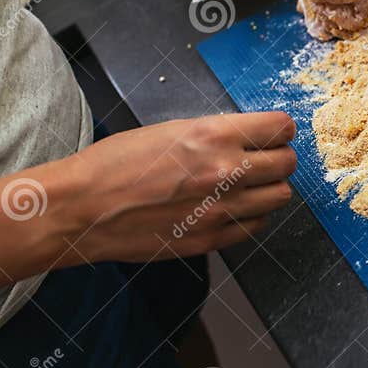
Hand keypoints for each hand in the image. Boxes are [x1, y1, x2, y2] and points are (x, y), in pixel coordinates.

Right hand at [0, 112, 296, 282]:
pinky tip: (233, 209)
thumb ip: (216, 134)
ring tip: (250, 186)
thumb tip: (249, 137)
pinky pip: (256, 226)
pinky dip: (252, 216)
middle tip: (266, 159)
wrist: (80, 208)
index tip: (277, 133)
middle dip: (280, 158)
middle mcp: (225, 172)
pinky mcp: (211, 239)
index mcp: (213, 136)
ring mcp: (221, 209)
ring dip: (270, 188)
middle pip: (287, 164)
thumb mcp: (171, 130)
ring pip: (280, 197)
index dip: (281, 129)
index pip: (280, 128)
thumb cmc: (116, 163)